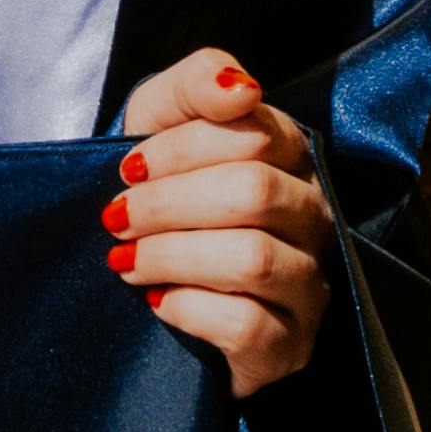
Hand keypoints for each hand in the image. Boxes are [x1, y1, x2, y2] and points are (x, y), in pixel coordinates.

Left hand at [113, 50, 333, 398]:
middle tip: (117, 218)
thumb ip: (196, 85)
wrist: (151, 283)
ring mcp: (309, 286)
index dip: (175, 149)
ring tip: (127, 260)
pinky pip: (247, 324)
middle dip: (166, 204)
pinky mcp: (290, 347)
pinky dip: (188, 308)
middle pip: (253, 193)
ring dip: (171, 255)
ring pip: (253, 259)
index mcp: (290, 155)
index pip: (251, 134)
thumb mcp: (158, 120)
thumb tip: (241, 87)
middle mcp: (313, 218)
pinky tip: (159, 301)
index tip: (127, 168)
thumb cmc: (160, 188)